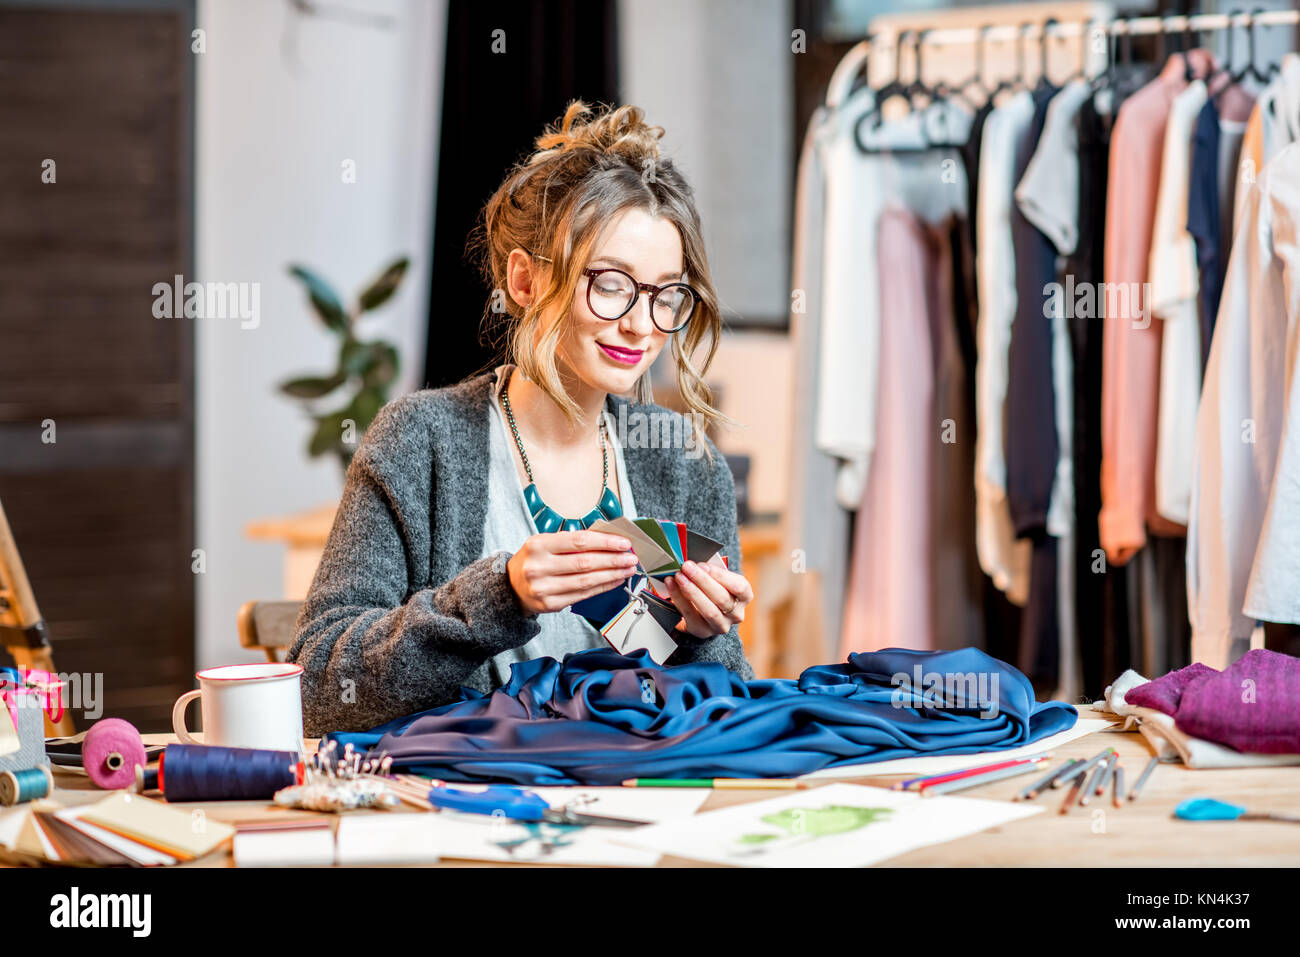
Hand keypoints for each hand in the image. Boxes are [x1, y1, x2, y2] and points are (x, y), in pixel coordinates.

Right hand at [506, 530, 637, 614]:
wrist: (510, 587)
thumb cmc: (533, 561)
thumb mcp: (545, 543)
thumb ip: (572, 542)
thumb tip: (609, 541)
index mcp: (538, 545)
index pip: (579, 541)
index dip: (605, 542)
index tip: (623, 543)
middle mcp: (538, 567)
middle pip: (585, 562)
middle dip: (613, 560)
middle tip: (631, 557)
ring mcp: (543, 588)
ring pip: (586, 581)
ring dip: (612, 575)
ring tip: (627, 569)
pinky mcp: (550, 604)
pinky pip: (583, 595)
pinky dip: (602, 587)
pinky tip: (614, 581)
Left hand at [663, 559, 753, 637]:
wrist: (701, 612)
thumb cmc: (711, 588)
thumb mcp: (716, 577)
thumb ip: (709, 570)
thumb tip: (693, 562)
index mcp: (744, 596)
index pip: (739, 587)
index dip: (721, 576)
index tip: (703, 566)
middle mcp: (736, 614)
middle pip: (722, 598)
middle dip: (702, 580)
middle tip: (687, 567)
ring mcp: (720, 625)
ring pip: (708, 610)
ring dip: (691, 591)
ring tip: (679, 577)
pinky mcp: (703, 631)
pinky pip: (690, 615)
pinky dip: (678, 598)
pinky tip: (671, 586)